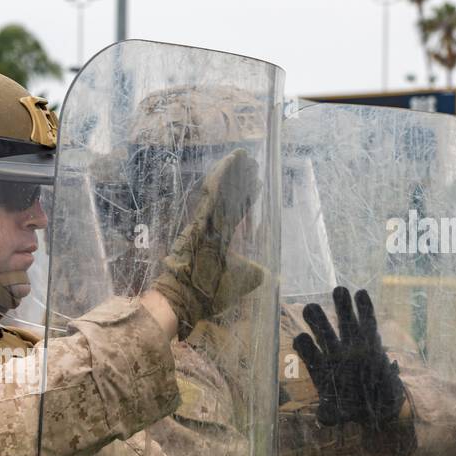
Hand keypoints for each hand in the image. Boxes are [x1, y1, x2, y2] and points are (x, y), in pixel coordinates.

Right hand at [151, 148, 260, 329]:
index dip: (248, 197)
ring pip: (221, 191)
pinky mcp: (197, 219)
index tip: (258, 182)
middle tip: (250, 160)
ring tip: (243, 155)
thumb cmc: (212, 293)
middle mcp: (212, 226)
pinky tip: (229, 162)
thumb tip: (269, 271)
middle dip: (240, 179)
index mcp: (221, 239)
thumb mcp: (243, 281)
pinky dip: (220, 178)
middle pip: (229, 196)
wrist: (186, 299)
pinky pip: (211, 195)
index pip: (237, 212)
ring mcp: (203, 221)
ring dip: (232, 172)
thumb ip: (254, 272)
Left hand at [293, 287, 405, 427]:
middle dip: (315, 319)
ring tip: (338, 289)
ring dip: (340, 306)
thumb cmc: (352, 407)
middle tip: (309, 307)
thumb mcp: (339, 414)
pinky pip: (367, 322)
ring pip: (344, 321)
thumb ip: (330, 415)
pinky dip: (364, 309)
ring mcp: (351, 343)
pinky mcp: (370, 340)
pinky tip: (362, 293)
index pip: (308, 352)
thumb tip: (324, 420)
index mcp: (321, 366)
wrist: (375, 402)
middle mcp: (333, 351)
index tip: (301, 338)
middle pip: (322, 331)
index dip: (304, 345)